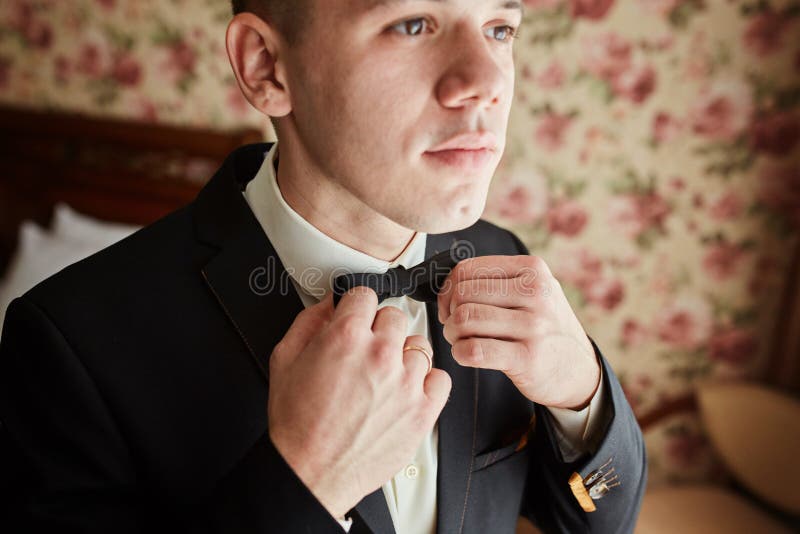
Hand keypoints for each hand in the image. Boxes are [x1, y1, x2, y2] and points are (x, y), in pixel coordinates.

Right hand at [267, 287, 450, 518]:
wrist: (310, 472)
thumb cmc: (297, 423)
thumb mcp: (284, 359)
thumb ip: (309, 321)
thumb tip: (330, 303)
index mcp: (346, 337)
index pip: (366, 295)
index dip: (356, 308)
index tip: (356, 319)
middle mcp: (380, 355)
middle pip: (395, 316)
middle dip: (379, 329)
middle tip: (366, 351)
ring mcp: (406, 383)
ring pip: (420, 345)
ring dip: (403, 355)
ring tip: (384, 375)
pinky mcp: (423, 410)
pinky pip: (441, 378)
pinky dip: (427, 382)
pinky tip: (406, 390)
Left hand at [438, 255, 598, 409]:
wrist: (579, 370)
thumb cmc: (544, 328)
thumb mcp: (533, 292)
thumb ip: (496, 281)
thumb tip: (445, 284)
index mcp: (532, 270)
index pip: (467, 268)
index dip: (448, 289)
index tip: (450, 306)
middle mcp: (536, 293)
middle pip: (462, 294)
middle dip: (448, 313)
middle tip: (455, 327)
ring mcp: (534, 326)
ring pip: (464, 319)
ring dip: (452, 334)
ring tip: (461, 340)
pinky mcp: (527, 358)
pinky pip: (474, 350)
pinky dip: (460, 353)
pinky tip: (467, 355)